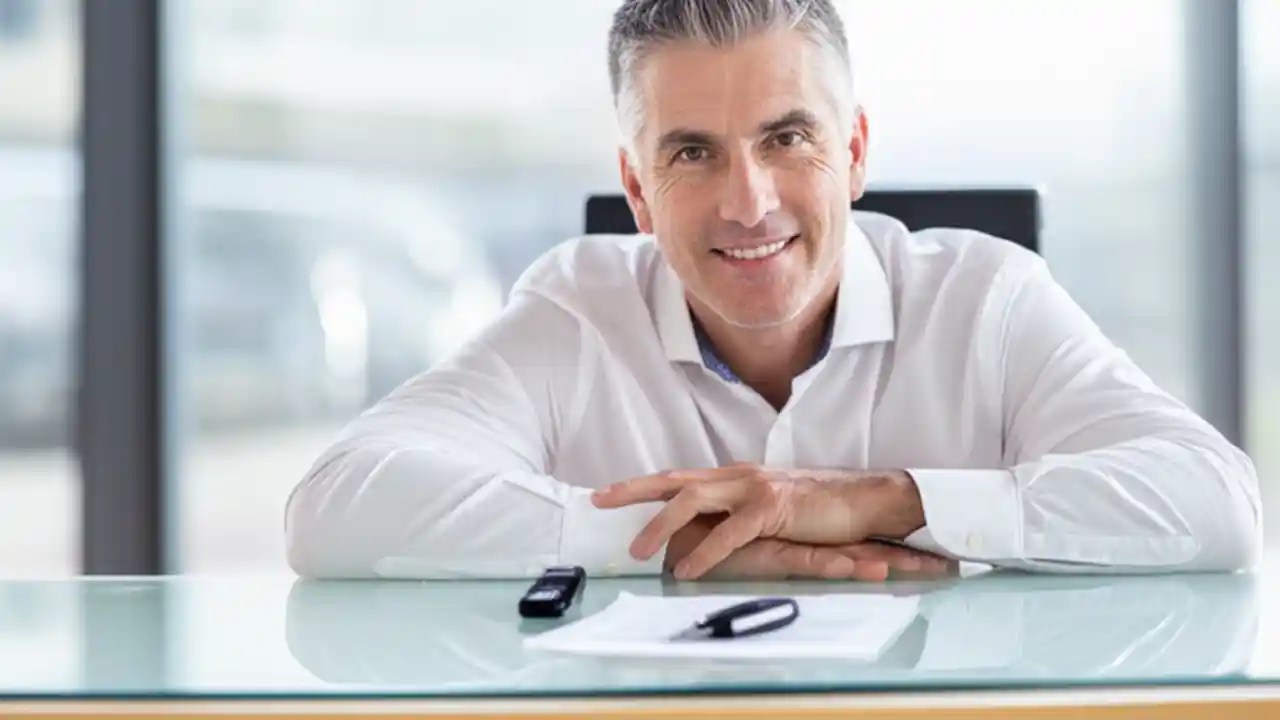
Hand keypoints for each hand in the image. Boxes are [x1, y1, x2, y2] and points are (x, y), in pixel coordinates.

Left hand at [592, 463, 925, 579]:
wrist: (864, 499)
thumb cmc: (817, 507)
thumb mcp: (767, 507)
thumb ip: (735, 513)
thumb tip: (701, 531)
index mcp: (734, 477)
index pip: (677, 477)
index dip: (640, 484)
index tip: (606, 493)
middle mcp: (738, 476)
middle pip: (674, 480)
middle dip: (633, 491)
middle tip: (599, 502)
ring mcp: (755, 488)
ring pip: (694, 501)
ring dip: (661, 526)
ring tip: (640, 552)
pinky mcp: (774, 508)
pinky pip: (730, 532)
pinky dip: (706, 551)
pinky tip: (688, 568)